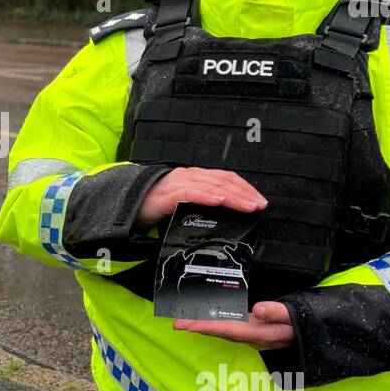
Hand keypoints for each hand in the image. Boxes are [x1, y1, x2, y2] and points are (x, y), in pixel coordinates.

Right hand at [137, 167, 266, 226]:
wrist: (130, 206)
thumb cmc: (158, 206)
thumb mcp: (185, 202)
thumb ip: (203, 203)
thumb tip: (227, 214)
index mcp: (195, 177)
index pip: (226, 178)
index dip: (245, 187)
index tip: (259, 200)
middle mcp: (189, 176)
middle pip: (222, 180)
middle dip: (244, 193)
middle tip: (259, 205)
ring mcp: (178, 183)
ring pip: (211, 186)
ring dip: (232, 196)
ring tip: (247, 206)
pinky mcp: (167, 195)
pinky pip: (190, 193)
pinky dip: (206, 196)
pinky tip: (218, 201)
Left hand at [173, 300, 294, 349]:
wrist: (310, 336)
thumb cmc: (302, 325)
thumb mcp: (293, 315)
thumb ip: (276, 312)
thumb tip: (256, 310)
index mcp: (259, 333)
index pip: (228, 330)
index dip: (206, 327)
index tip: (188, 325)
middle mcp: (252, 337)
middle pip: (220, 332)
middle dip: (198, 328)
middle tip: (176, 323)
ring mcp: (251, 335)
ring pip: (223, 332)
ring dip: (204, 327)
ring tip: (185, 322)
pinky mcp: (252, 331)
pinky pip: (229, 329)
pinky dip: (215, 325)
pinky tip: (207, 320)